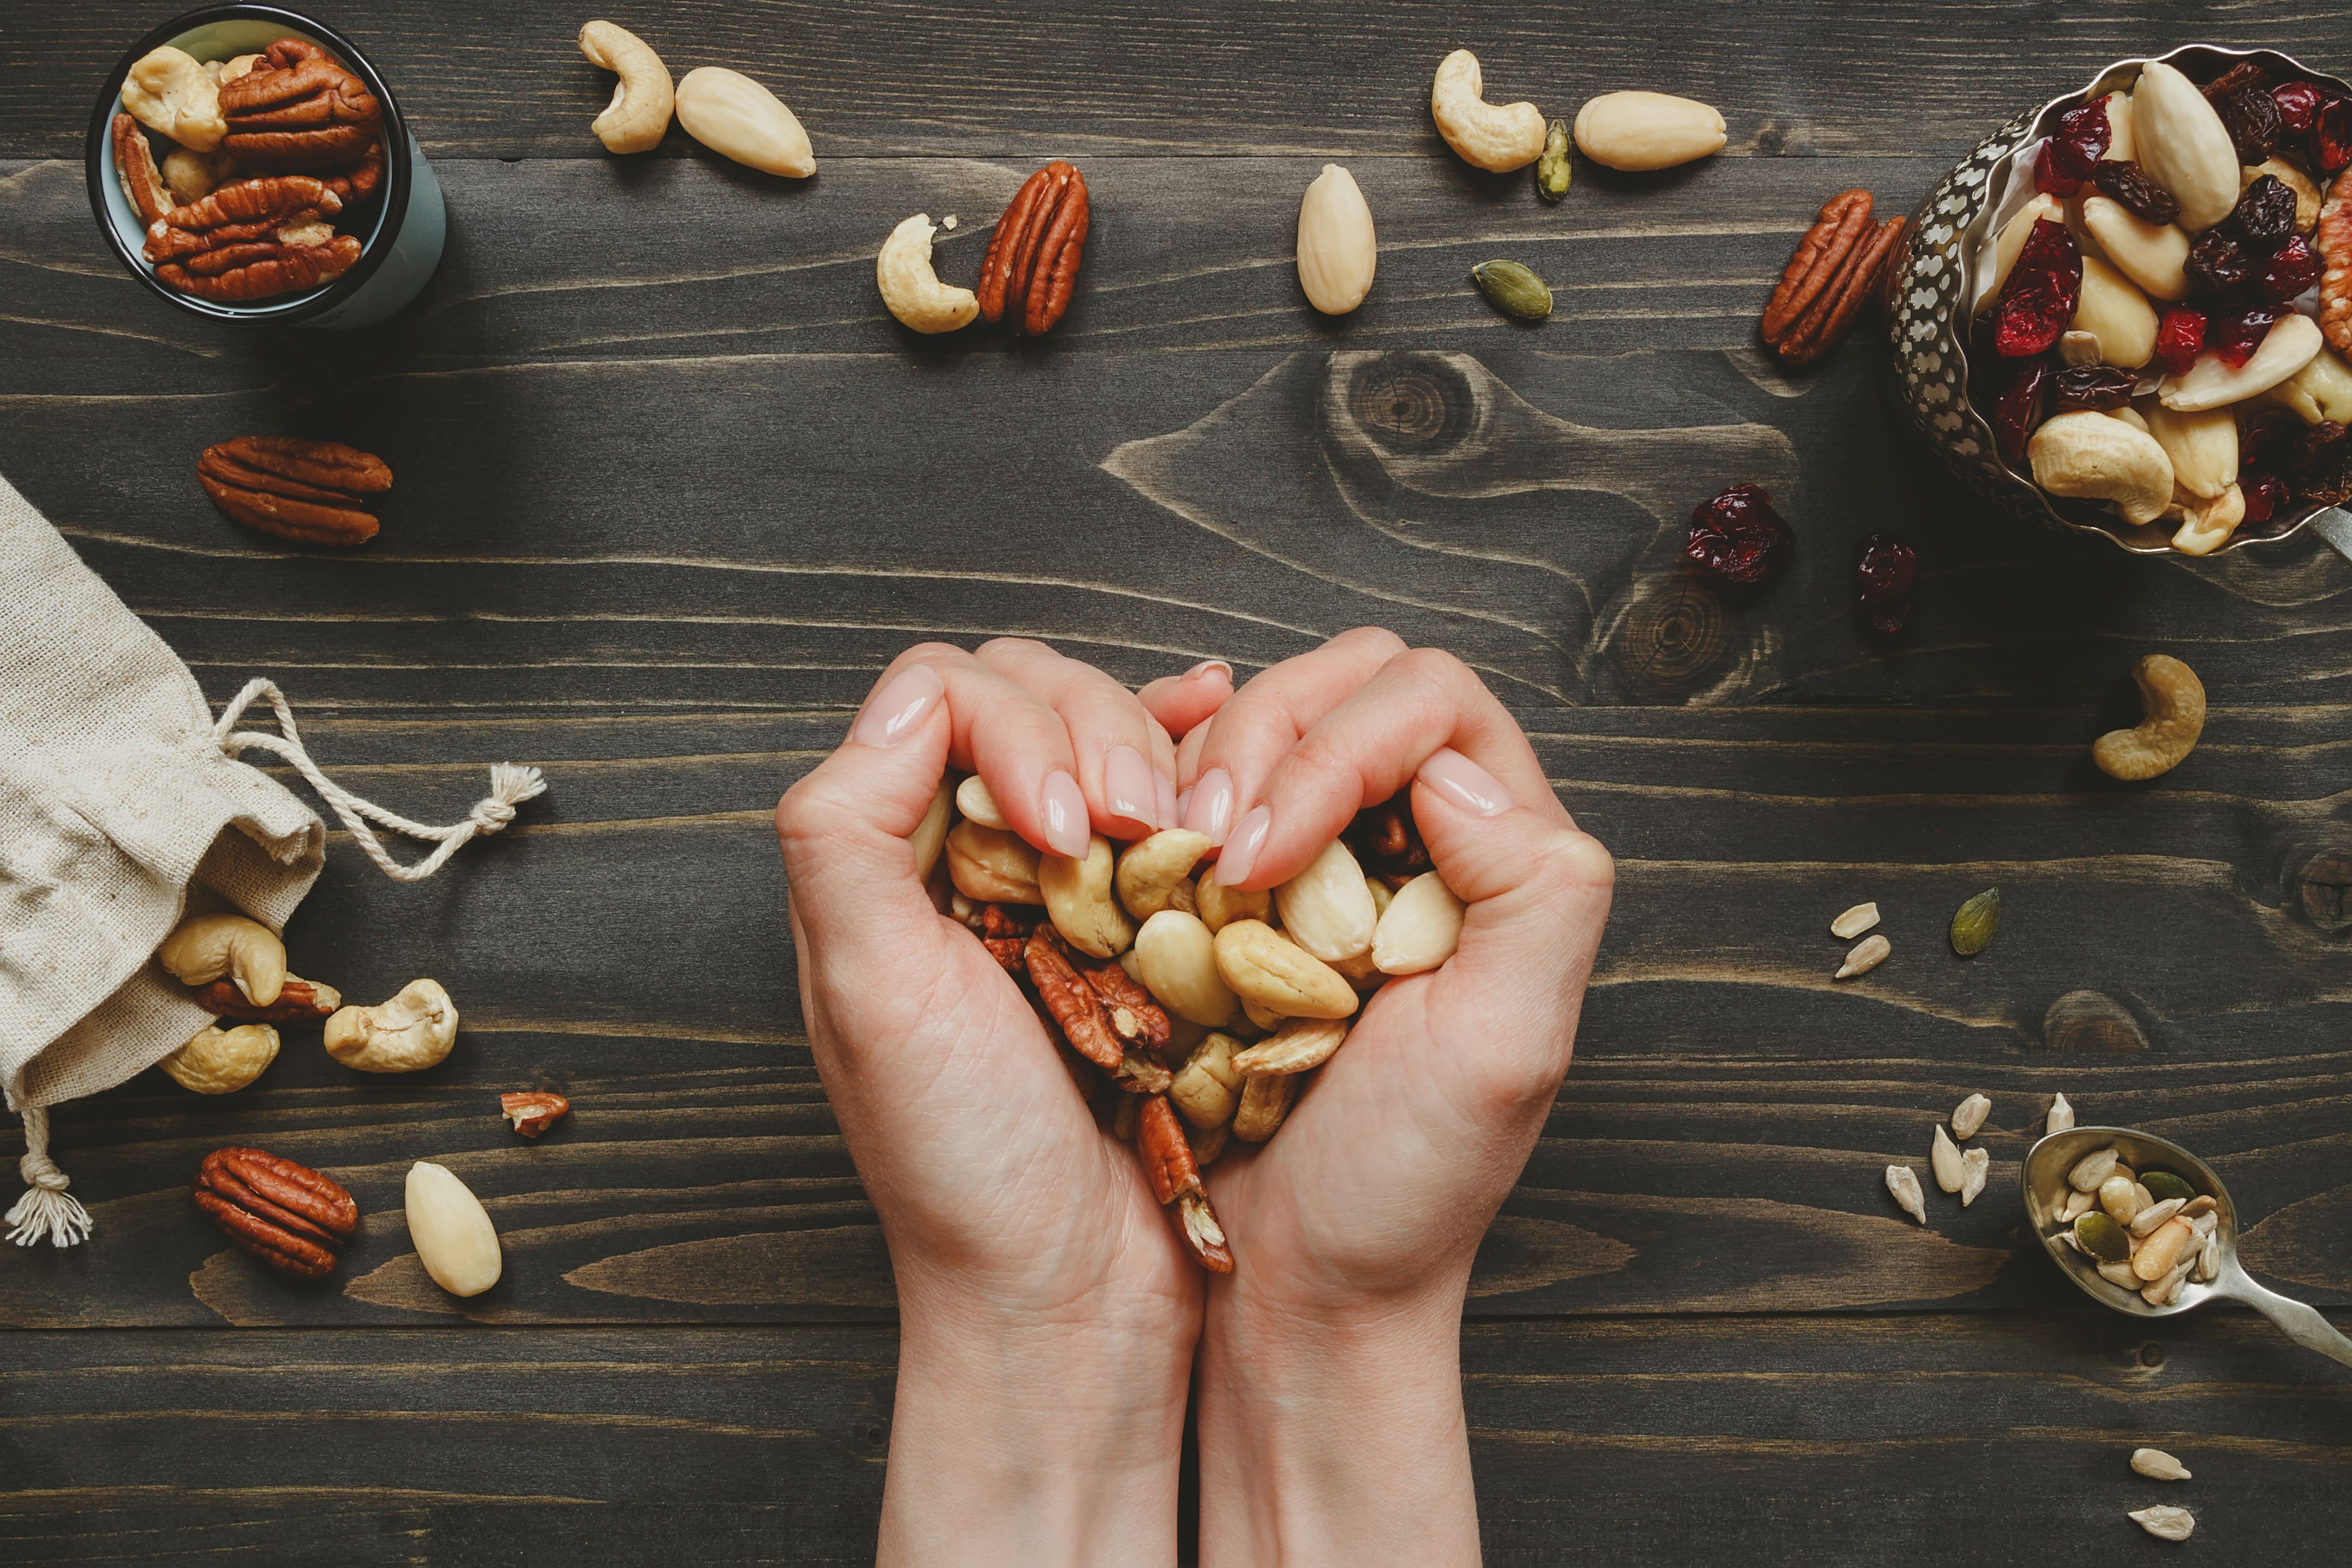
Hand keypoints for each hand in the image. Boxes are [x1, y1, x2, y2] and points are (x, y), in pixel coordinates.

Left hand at [775, 640, 1231, 1566]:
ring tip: (1190, 830)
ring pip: (1111, 729)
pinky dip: (1202, 747)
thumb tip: (915, 697)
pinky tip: (1224, 730)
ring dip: (1157, 751)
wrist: (1074, 1289)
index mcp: (892, 862)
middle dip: (1094, 732)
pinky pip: (1176, 786)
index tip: (1064, 828)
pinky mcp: (1150, 912)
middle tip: (1134, 829)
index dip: (1013, 728)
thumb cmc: (964, 1163)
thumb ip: (846, 832)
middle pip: (1030, 690)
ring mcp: (1066, 879)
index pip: (943, 696)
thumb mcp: (869, 995)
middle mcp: (970, 853)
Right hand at [1178, 628, 1614, 1566]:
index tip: (1267, 851)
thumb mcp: (1504, 1051)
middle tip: (1212, 849)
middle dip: (1266, 738)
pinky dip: (1158, 805)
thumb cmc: (1402, 1188)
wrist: (1293, 1284)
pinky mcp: (1234, 890)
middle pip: (1346, 683)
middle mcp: (1417, 835)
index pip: (1428, 699)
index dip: (1341, 742)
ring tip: (1170, 863)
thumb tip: (1454, 770)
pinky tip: (1139, 862)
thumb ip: (1533, 893)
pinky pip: (1193, 789)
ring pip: (1261, 720)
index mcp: (1500, 852)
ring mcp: (1321, 857)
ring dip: (1205, 771)